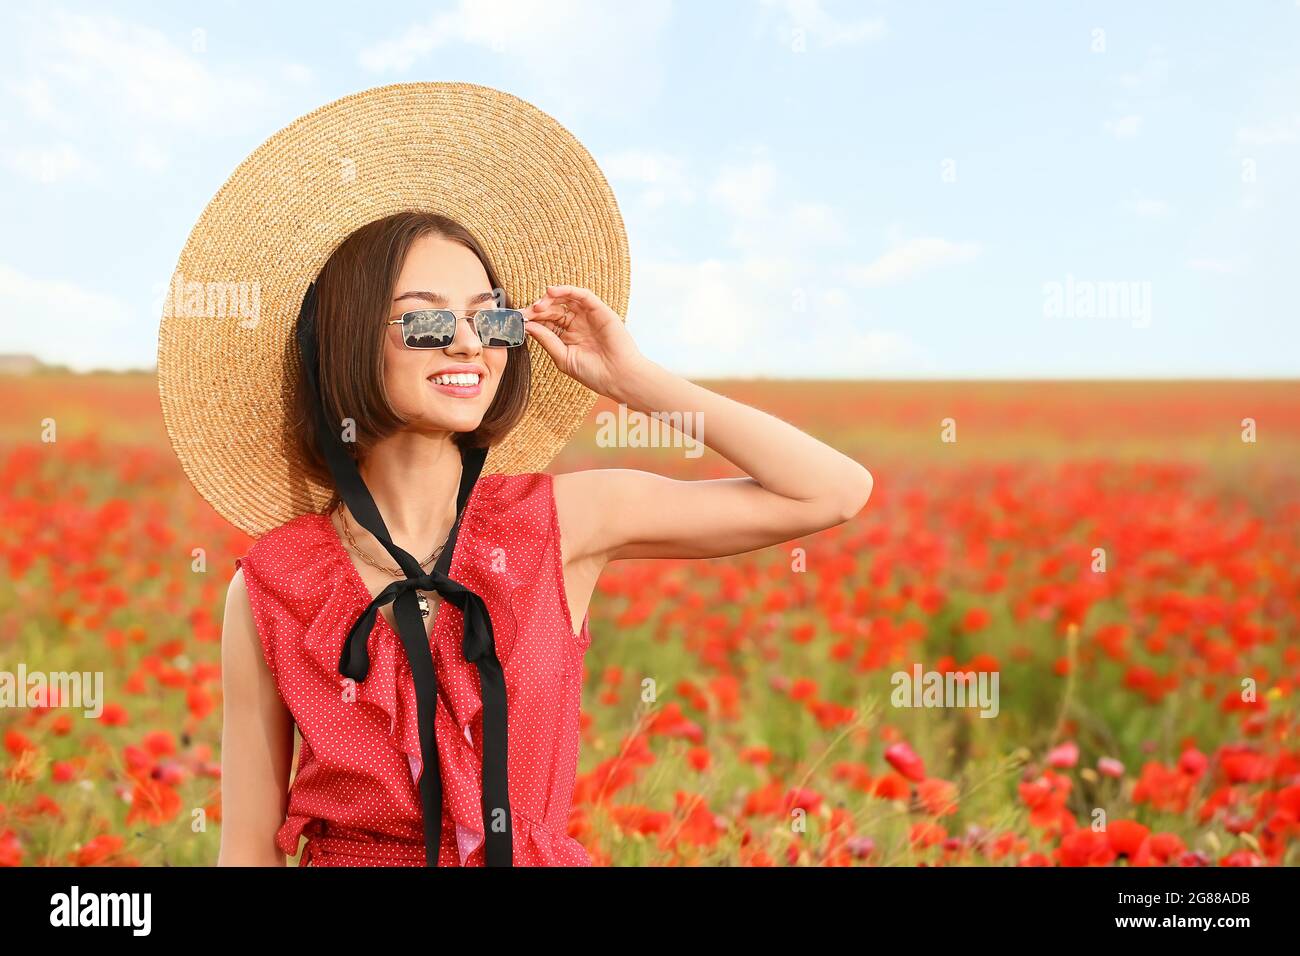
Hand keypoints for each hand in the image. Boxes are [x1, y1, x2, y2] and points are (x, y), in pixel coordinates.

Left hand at [522, 284, 643, 399]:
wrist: (618, 377)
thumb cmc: (594, 373)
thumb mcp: (563, 358)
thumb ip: (547, 340)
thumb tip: (528, 325)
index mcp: (567, 336)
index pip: (545, 323)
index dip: (531, 320)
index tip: (516, 321)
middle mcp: (576, 324)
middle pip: (552, 309)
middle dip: (537, 310)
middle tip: (525, 313)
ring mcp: (588, 316)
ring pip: (566, 299)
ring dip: (549, 298)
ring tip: (538, 305)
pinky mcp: (600, 310)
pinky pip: (582, 295)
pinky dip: (567, 290)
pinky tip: (552, 292)